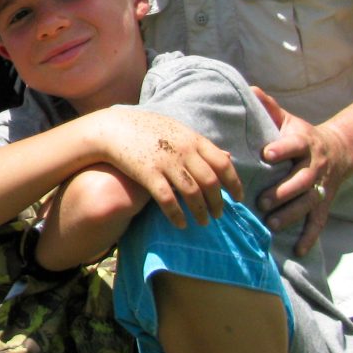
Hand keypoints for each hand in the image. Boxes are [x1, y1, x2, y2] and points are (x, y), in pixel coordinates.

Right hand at [84, 108, 240, 228]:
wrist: (113, 128)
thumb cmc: (147, 129)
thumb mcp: (178, 131)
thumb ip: (201, 145)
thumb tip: (228, 157)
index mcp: (193, 139)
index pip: (223, 164)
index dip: (234, 184)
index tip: (239, 199)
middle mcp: (183, 150)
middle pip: (210, 182)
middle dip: (218, 202)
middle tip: (219, 215)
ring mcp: (166, 162)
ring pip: (192, 193)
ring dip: (201, 211)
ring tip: (204, 222)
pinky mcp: (148, 174)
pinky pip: (168, 200)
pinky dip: (177, 215)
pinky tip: (181, 224)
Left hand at [252, 86, 352, 256]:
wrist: (339, 150)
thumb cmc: (302, 136)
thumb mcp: (289, 120)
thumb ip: (269, 108)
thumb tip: (249, 87)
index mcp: (304, 144)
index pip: (295, 144)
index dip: (282, 148)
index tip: (266, 153)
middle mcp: (315, 167)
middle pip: (302, 180)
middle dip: (283, 191)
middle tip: (262, 201)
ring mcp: (321, 188)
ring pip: (308, 203)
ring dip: (291, 214)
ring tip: (272, 224)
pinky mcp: (324, 204)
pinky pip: (318, 222)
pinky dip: (310, 237)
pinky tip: (298, 249)